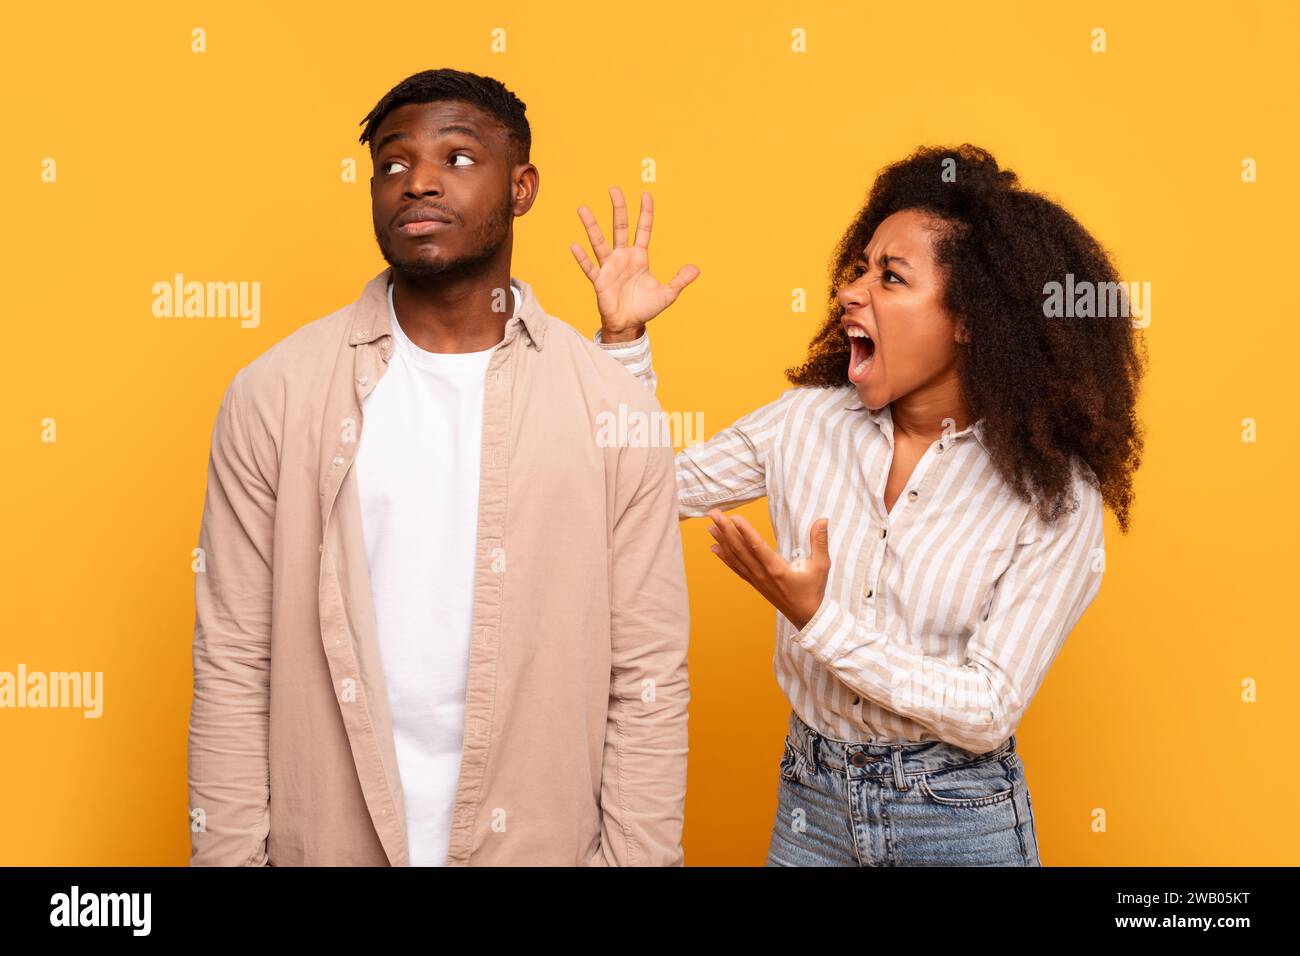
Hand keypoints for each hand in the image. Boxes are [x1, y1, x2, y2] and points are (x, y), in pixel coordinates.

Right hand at [571, 186, 699, 342]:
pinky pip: (590, 268)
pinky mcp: (600, 281)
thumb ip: (680, 280)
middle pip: (620, 227)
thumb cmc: (645, 308)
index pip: (643, 229)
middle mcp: (623, 257)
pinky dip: (582, 258)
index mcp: (639, 257)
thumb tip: (696, 268)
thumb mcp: (668, 294)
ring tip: (583, 209)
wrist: (629, 325)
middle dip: (618, 208)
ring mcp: (609, 267)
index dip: (645, 212)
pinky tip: (575, 245)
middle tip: (614, 189)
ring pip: (599, 242)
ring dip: (592, 226)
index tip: (646, 194)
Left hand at [706, 509, 830, 630]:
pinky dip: (724, 557)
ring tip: (710, 526)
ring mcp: (756, 579)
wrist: (806, 616)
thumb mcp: (822, 566)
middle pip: (740, 550)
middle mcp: (762, 574)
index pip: (757, 547)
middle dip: (726, 530)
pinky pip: (736, 568)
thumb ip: (820, 542)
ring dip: (722, 541)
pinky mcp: (754, 583)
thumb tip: (823, 519)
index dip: (745, 532)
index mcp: (777, 569)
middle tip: (714, 514)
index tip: (734, 517)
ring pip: (735, 558)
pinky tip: (714, 547)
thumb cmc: (814, 590)